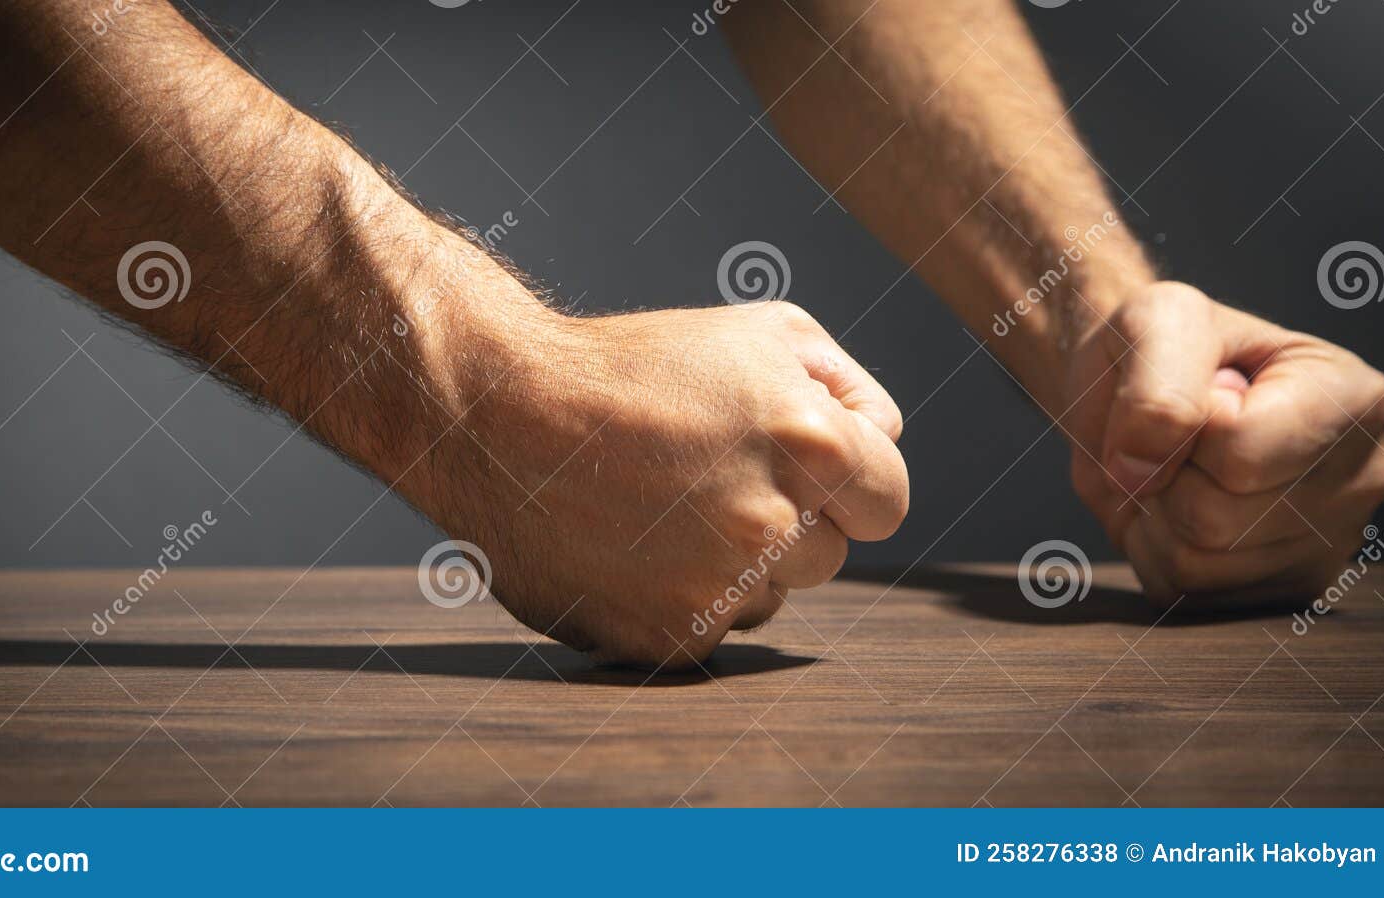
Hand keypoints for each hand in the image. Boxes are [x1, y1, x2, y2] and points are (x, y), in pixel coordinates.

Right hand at [405, 298, 907, 667]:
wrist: (496, 417)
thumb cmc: (631, 364)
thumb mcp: (758, 331)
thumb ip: (844, 386)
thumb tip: (878, 440)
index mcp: (808, 443)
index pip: (887, 500)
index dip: (848, 480)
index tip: (798, 465)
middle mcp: (770, 525)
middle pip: (829, 553)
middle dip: (788, 517)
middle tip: (708, 475)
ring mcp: (716, 590)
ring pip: (771, 596)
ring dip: (738, 563)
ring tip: (662, 506)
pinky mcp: (667, 637)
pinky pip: (714, 629)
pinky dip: (685, 596)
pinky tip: (634, 546)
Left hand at [1063, 282, 1383, 603]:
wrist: (1136, 390)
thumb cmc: (1160, 346)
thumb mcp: (1156, 320)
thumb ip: (1156, 387)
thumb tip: (1142, 472)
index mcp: (1352, 399)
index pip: (1240, 451)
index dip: (1184, 425)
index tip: (1193, 392)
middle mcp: (1361, 478)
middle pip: (1216, 517)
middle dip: (1165, 474)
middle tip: (1176, 438)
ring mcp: (1326, 543)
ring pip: (1198, 561)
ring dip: (1155, 513)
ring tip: (1176, 468)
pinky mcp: (1279, 590)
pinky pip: (1185, 590)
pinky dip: (1154, 548)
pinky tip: (1175, 506)